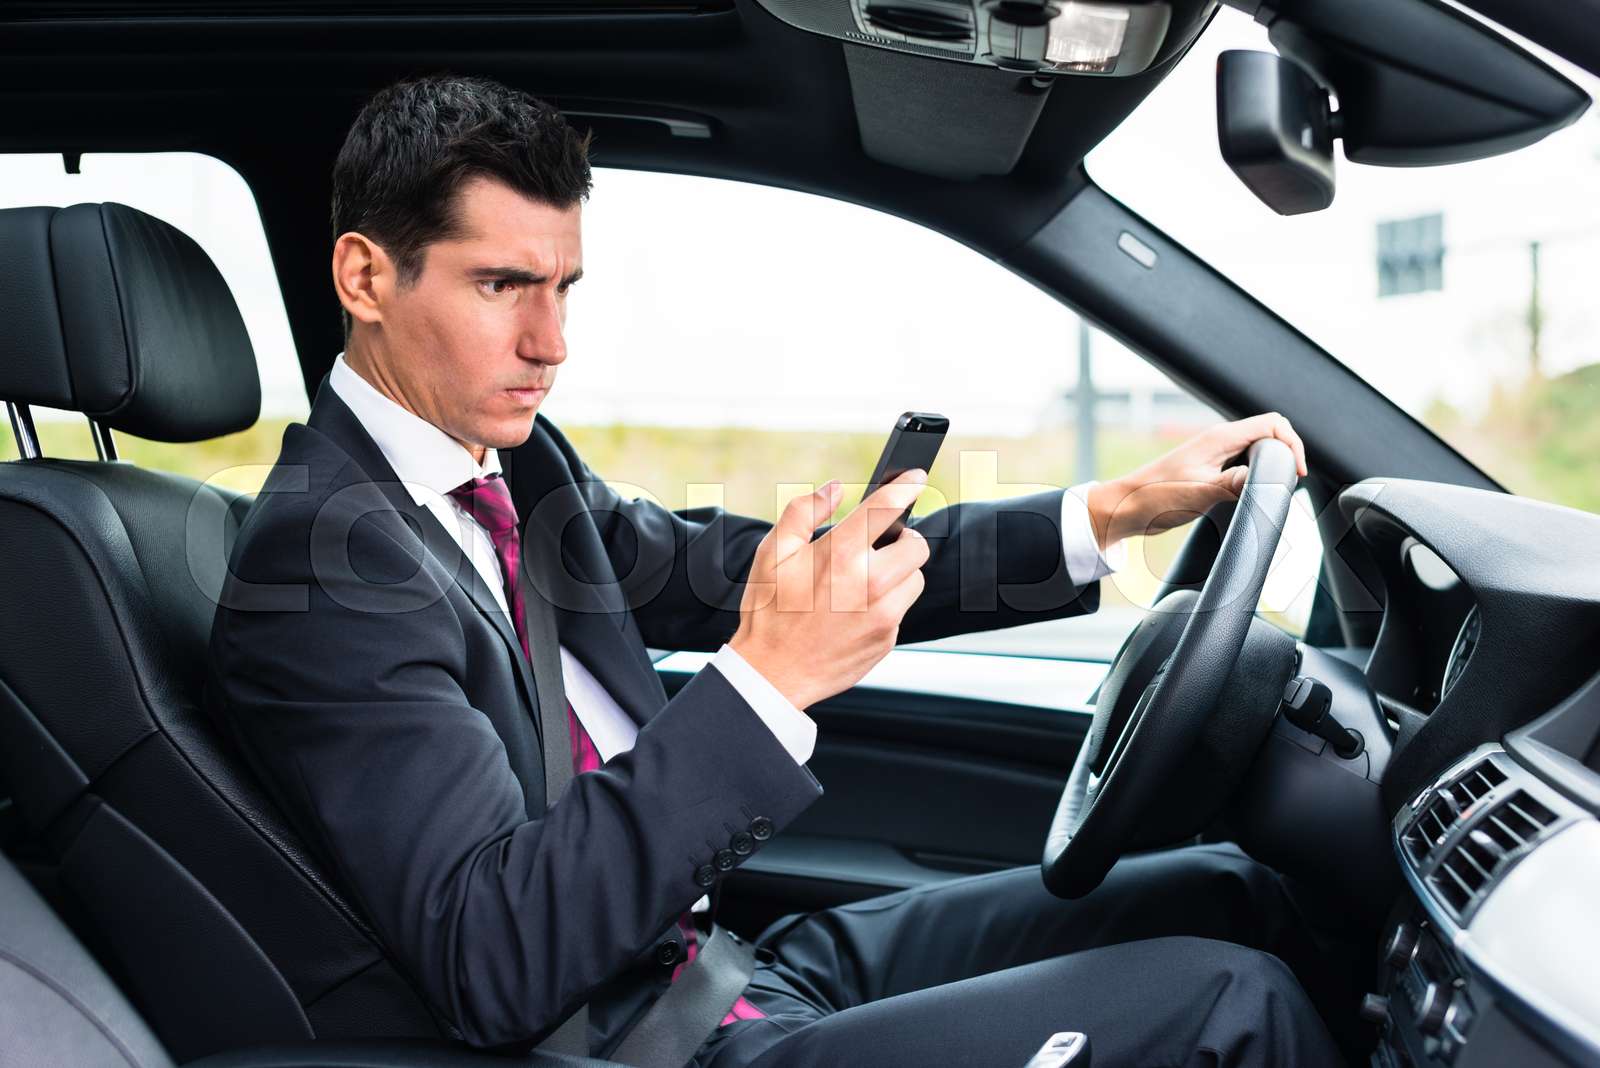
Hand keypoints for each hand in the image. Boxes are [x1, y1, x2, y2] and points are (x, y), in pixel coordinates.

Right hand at [730, 471, 931, 709]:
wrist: (773, 673)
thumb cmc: (769, 610)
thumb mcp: (773, 552)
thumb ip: (803, 511)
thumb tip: (834, 489)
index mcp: (841, 554)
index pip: (886, 508)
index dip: (905, 487)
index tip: (915, 478)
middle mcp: (870, 583)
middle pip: (917, 547)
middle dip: (903, 541)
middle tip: (879, 547)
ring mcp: (883, 615)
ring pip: (915, 580)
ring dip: (898, 575)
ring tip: (862, 583)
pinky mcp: (888, 638)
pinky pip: (901, 610)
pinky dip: (886, 605)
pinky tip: (855, 611)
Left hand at [1086, 413, 1307, 549]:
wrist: (1127, 508)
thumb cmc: (1155, 497)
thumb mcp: (1199, 492)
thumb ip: (1233, 483)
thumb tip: (1262, 479)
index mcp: (1219, 438)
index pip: (1272, 423)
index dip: (1292, 444)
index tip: (1297, 471)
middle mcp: (1219, 441)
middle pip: (1269, 433)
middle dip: (1286, 452)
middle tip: (1291, 480)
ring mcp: (1215, 455)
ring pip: (1257, 449)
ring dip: (1271, 464)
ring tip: (1278, 486)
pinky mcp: (1211, 470)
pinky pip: (1244, 464)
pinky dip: (1257, 474)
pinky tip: (1255, 492)